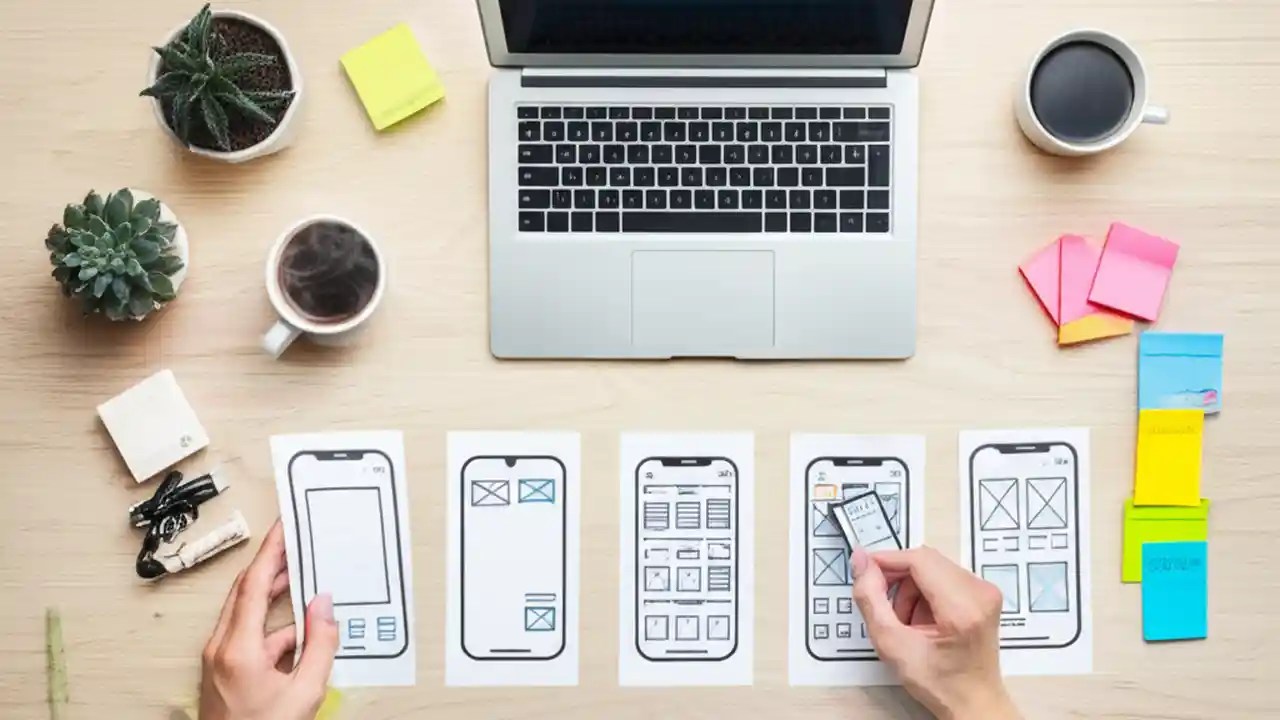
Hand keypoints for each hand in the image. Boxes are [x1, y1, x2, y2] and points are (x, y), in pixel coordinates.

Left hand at [199, 521, 338, 719]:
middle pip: (245, 591)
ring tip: (301, 581)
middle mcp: (221, 648)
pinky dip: (273, 626)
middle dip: (272, 566)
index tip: (283, 528)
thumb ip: (320, 645)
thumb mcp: (305, 692)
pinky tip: (298, 632)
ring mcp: (218, 658)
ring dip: (272, 595)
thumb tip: (324, 608)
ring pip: (246, 612)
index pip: (254, 585)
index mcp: (238, 649)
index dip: (271, 552)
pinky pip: (247, 633)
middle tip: (294, 545)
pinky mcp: (222, 669)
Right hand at [851, 546, 1019, 719]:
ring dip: (911, 587)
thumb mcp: (892, 644)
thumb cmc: (939, 683)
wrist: (972, 702)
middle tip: (883, 604)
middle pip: (925, 561)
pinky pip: (944, 575)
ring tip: (906, 620)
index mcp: (962, 608)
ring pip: (933, 567)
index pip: (919, 560)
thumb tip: (861, 560)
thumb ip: (871, 598)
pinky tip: (922, 618)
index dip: (887, 560)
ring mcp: (985, 592)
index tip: (864, 570)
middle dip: (898, 578)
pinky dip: (925, 591)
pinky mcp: (984, 594)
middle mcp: (980, 593)